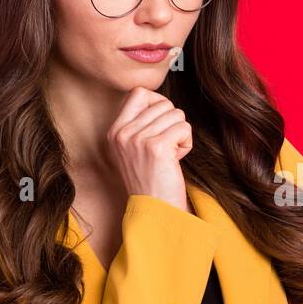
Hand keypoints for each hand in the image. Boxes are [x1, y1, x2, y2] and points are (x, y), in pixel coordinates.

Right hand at [107, 86, 192, 212]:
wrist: (155, 210)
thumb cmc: (152, 180)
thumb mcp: (135, 149)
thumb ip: (141, 124)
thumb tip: (161, 101)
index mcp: (115, 131)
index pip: (139, 93)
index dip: (158, 103)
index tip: (162, 125)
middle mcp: (123, 133)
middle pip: (163, 103)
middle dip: (172, 124)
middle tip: (166, 148)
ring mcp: (138, 139)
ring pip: (176, 114)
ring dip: (180, 135)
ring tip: (170, 155)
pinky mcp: (156, 147)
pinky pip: (184, 128)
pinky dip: (186, 144)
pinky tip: (176, 160)